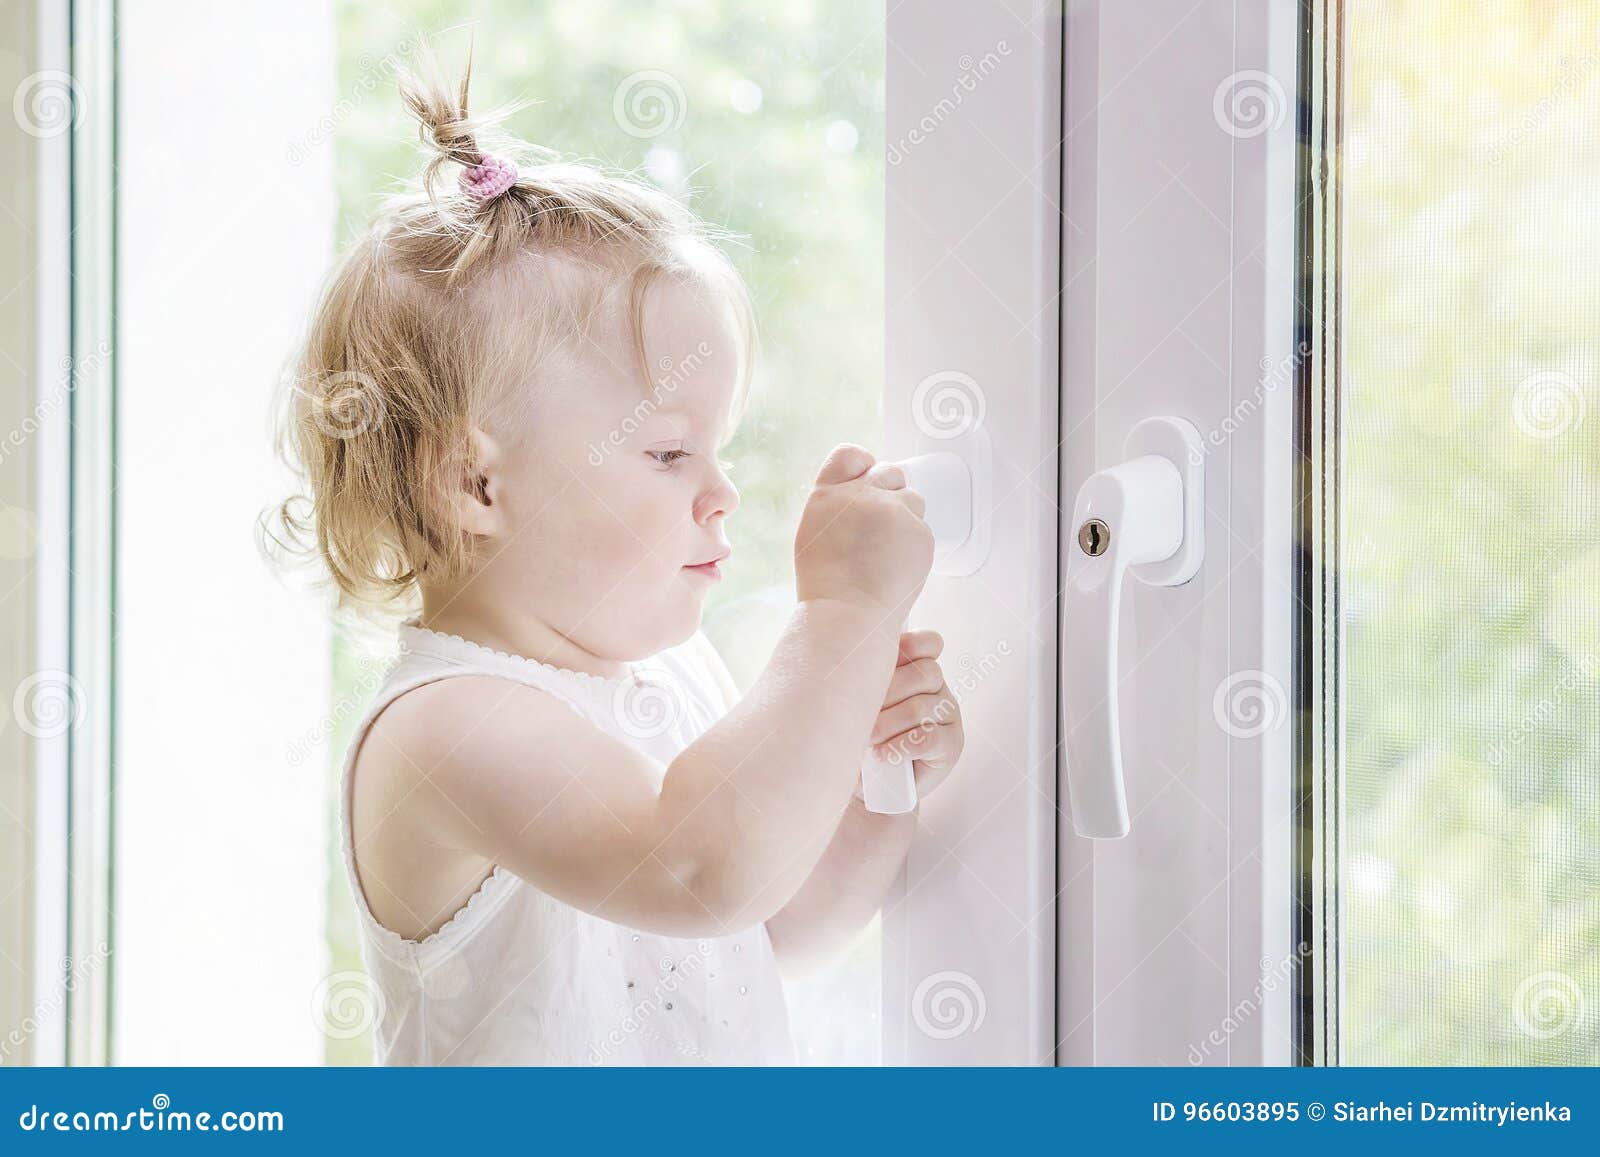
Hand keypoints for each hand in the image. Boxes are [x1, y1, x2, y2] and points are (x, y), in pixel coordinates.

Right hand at [795, 444, 934, 621]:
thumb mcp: (815, 534)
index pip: (849, 455)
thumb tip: (862, 489)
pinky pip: (923, 528)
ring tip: (888, 552)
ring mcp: (891, 510)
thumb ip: (838, 505)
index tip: (867, 480)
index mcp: (827, 495)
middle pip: (889, 472)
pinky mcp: (918, 530)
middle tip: (880, 531)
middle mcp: (859, 494)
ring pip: (912, 498)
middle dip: (890, 494)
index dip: (863, 465)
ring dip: (906, 518)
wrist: (848, 616)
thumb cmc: (828, 586)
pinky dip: (916, 545)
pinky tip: (898, 567)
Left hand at [866, 629, 963, 799]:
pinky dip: (899, 747)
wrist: (870, 785)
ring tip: (866, 741)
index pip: (928, 643)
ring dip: (886, 725)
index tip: (881, 662)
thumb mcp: (859, 702)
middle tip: (860, 715)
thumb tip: (849, 667)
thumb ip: (864, 678)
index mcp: (918, 668)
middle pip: (924, 673)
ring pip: (920, 707)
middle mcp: (938, 688)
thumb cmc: (861, 737)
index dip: (909, 645)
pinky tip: (882, 756)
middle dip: (886, 694)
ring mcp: (948, 715)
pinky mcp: (952, 744)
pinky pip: (927, 738)